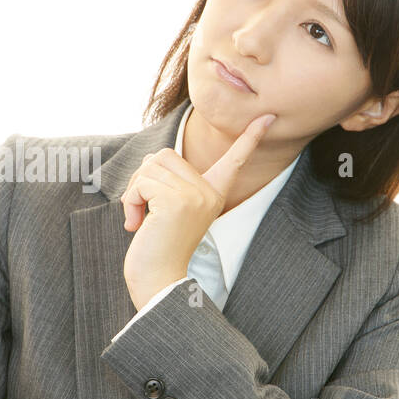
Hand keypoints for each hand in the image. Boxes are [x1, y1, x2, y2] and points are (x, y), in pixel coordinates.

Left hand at [120, 112, 276, 310]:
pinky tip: (136, 225)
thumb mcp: (168, 209)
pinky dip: (130, 201)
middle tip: (142, 209)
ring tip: (141, 219)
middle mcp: (209, 193)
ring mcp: (195, 196)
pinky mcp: (176, 201)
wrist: (157, 281)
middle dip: (142, 179)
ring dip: (133, 192)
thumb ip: (169, 182)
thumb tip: (153, 160)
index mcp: (213, 194)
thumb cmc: (158, 247)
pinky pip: (141, 183)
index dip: (251, 138)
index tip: (269, 117)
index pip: (235, 160)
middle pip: (163, 156)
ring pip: (149, 167)